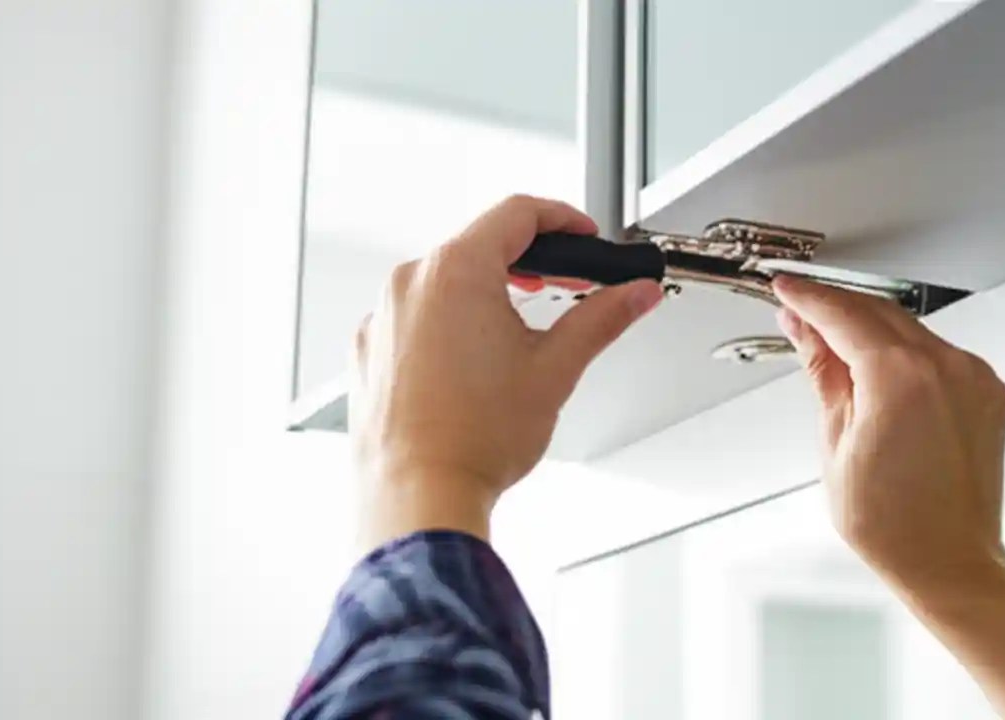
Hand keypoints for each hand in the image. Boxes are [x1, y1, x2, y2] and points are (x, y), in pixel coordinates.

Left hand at [350, 195, 662, 547]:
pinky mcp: (370, 350)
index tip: (583, 235)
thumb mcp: (556, 368)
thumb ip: (602, 318)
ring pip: (445, 283)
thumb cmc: (474, 438)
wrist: (419, 494)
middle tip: (567, 282)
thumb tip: (634, 294)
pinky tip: (475, 365)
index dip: (562, 218)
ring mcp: (383, 317)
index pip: (516, 213)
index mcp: (456, 271)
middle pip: (479, 245)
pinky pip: (416, 318)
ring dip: (488, 293)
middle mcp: (410, 283)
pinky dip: (450, 326)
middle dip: (530, 261)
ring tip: (522, 332)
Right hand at [773, 276, 1004, 719]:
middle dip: (836, 308)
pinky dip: (904, 352)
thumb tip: (803, 331)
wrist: (950, 561)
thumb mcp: (836, 440)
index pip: (844, 314)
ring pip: (910, 328)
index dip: (809, 297)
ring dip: (869, 328)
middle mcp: (946, 367)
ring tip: (832, 347)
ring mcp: (973, 378)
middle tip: (799, 315)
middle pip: (879, 312)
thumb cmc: (894, 523)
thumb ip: (823, 372)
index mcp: (901, 377)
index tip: (787, 289)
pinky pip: (938, 354)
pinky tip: (877, 370)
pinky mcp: (988, 391)